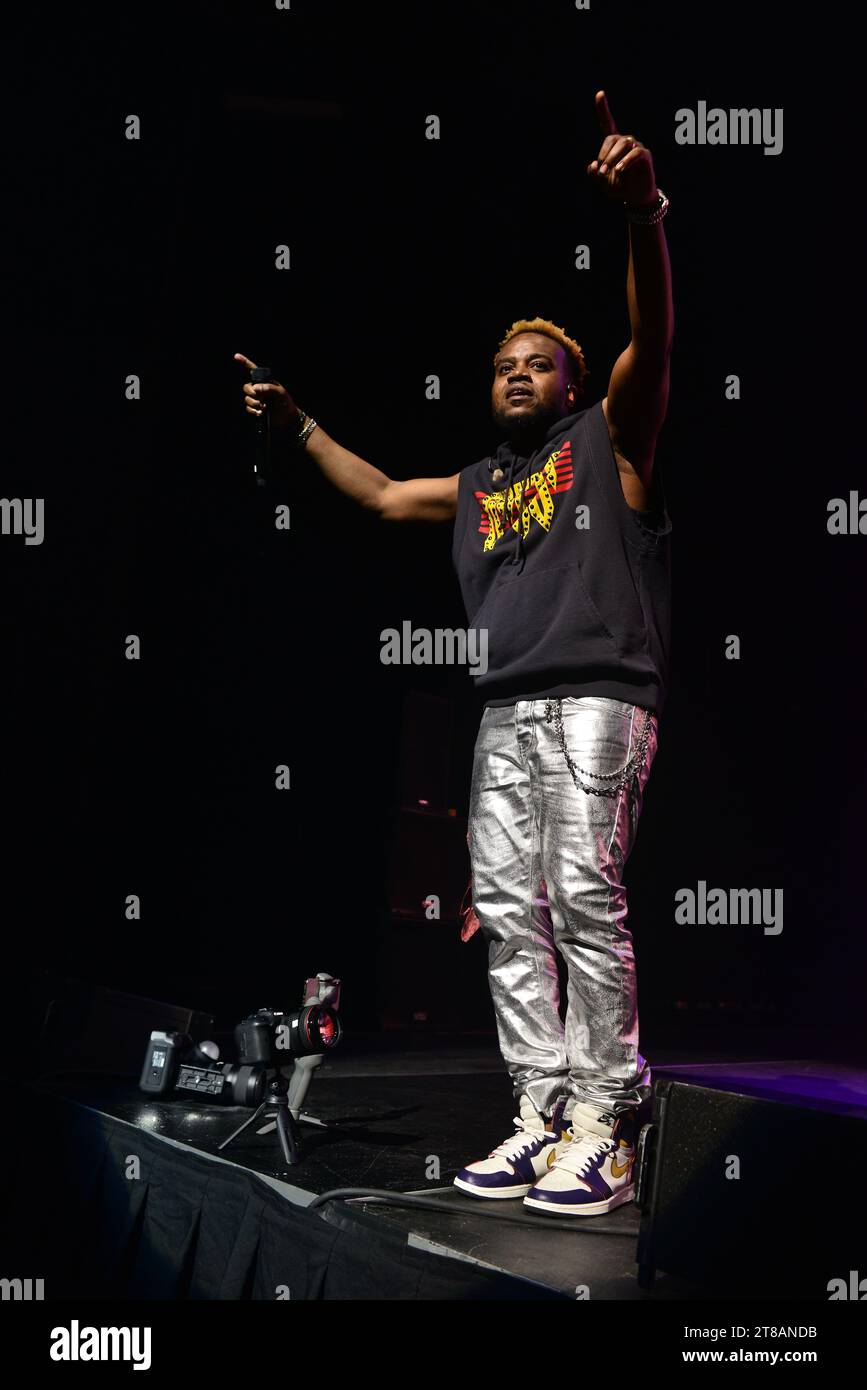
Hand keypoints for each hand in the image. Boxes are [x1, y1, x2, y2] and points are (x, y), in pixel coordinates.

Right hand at [233, 352, 300, 430]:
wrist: (286, 419)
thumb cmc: (285, 403)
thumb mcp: (281, 393)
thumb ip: (269, 388)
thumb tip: (256, 388)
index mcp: (265, 381)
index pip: (253, 370)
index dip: (244, 362)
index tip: (236, 356)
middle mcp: (259, 389)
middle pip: (246, 387)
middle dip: (252, 393)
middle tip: (261, 399)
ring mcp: (256, 399)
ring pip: (247, 399)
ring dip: (255, 404)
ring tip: (265, 408)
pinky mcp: (255, 409)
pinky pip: (248, 408)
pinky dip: (254, 411)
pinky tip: (261, 413)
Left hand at [586, 90, 657, 205]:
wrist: (636, 198)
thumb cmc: (619, 188)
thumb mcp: (602, 183)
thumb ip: (595, 175)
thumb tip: (594, 165)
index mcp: (614, 145)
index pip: (608, 124)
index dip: (603, 109)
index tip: (600, 93)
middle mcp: (626, 142)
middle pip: (612, 138)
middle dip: (604, 155)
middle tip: (601, 172)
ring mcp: (636, 148)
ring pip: (623, 144)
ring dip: (613, 158)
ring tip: (609, 173)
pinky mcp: (645, 156)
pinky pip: (635, 153)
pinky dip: (626, 161)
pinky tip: (619, 170)